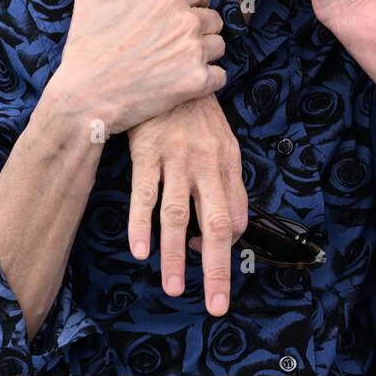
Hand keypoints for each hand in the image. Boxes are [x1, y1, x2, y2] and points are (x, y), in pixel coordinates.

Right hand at [47, 0, 226, 133]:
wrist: (84, 98)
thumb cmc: (86, 49)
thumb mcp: (89, 2)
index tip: (185, 11)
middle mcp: (185, 21)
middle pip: (214, 19)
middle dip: (200, 30)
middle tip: (176, 44)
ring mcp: (193, 52)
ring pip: (219, 47)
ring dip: (205, 54)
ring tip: (179, 63)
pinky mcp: (197, 82)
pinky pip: (220, 76)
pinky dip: (207, 81)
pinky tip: (185, 83)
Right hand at [126, 96, 246, 311]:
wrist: (168, 70)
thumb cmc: (194, 113)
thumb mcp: (220, 142)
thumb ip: (224, 182)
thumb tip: (224, 230)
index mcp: (227, 162)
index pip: (236, 215)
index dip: (228, 245)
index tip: (214, 266)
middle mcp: (206, 163)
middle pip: (216, 222)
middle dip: (218, 268)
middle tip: (216, 304)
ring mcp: (176, 157)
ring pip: (177, 215)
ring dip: (176, 255)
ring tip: (174, 288)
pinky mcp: (147, 151)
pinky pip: (144, 194)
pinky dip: (141, 225)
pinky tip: (139, 251)